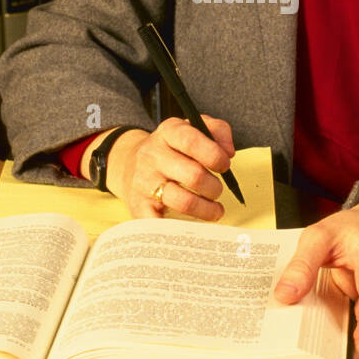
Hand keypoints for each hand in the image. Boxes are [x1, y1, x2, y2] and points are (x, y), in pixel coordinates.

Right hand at [105, 116, 235, 221]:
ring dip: (207, 210)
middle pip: (193, 175)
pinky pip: (164, 224)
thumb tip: (228, 152)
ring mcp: (144, 182)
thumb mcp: (193, 129)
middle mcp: (152, 155)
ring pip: (184, 202)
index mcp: (168, 132)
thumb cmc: (171, 149)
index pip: (191, 141)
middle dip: (215, 187)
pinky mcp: (138, 206)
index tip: (225, 165)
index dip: (214, 156)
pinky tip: (192, 226)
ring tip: (215, 210)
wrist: (129, 163)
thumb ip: (218, 131)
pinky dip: (182, 229)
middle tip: (217, 190)